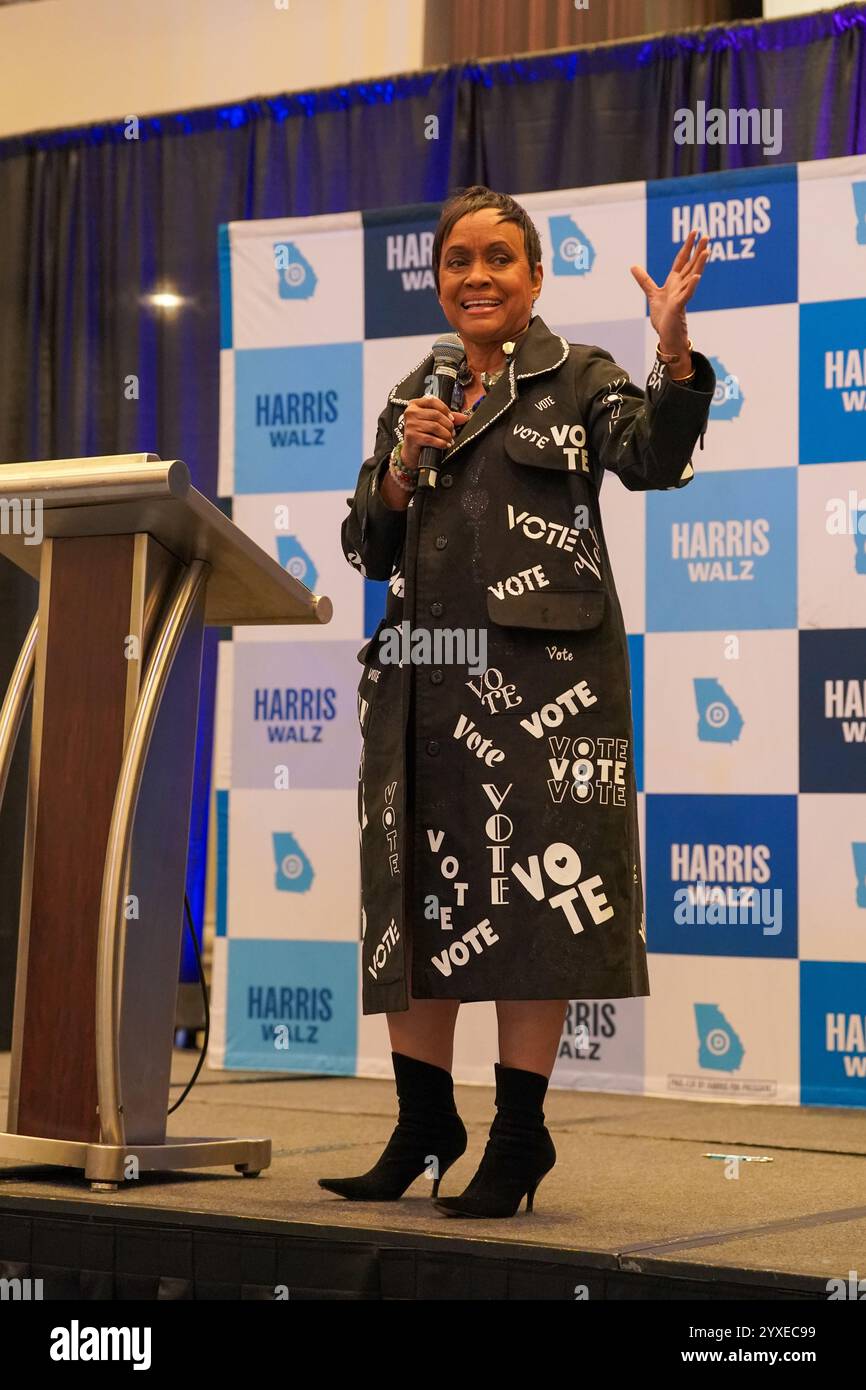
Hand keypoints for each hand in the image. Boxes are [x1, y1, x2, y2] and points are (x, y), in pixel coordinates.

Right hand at [401, 396, 470, 467]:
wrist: (411, 451)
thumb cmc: (422, 434)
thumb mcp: (433, 422)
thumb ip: (448, 417)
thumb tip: (464, 417)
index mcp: (415, 405)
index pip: (433, 401)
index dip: (445, 409)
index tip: (452, 419)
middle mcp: (411, 413)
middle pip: (435, 414)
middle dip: (448, 424)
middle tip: (452, 431)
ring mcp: (410, 425)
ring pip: (435, 426)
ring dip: (446, 434)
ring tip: (449, 439)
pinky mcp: (412, 437)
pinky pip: (431, 439)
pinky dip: (441, 443)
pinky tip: (445, 445)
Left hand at [630, 231, 709, 355]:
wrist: (667, 335)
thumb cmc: (663, 316)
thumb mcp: (652, 294)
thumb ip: (644, 280)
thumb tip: (633, 266)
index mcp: (675, 281)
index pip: (682, 260)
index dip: (688, 246)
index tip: (695, 232)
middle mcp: (681, 286)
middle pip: (691, 265)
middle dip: (698, 250)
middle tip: (707, 235)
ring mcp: (682, 296)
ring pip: (692, 277)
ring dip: (699, 264)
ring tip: (706, 251)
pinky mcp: (679, 307)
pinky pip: (687, 295)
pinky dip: (691, 286)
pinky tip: (697, 277)